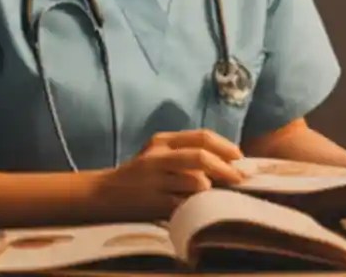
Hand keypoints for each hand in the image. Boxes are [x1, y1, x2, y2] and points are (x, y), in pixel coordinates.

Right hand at [93, 129, 246, 218]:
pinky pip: (185, 203)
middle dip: (226, 169)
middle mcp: (158, 156)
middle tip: (240, 179)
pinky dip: (198, 206)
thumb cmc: (140, 175)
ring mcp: (155, 180)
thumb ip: (186, 153)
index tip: (240, 158)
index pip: (201, 137)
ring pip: (196, 180)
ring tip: (217, 194)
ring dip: (211, 189)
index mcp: (162, 141)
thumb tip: (227, 162)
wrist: (104, 194)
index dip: (225, 147)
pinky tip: (201, 208)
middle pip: (201, 157)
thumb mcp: (158, 155)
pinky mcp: (153, 202)